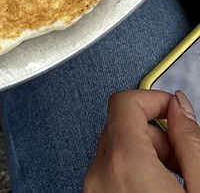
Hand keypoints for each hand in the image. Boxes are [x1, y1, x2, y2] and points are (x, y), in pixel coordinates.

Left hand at [84, 89, 199, 191]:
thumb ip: (189, 139)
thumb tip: (179, 107)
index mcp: (123, 162)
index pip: (125, 101)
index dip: (155, 99)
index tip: (174, 109)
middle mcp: (99, 175)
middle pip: (121, 126)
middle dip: (156, 135)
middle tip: (182, 158)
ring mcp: (93, 190)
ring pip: (115, 150)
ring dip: (145, 156)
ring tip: (173, 181)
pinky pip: (109, 173)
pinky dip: (131, 174)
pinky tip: (155, 190)